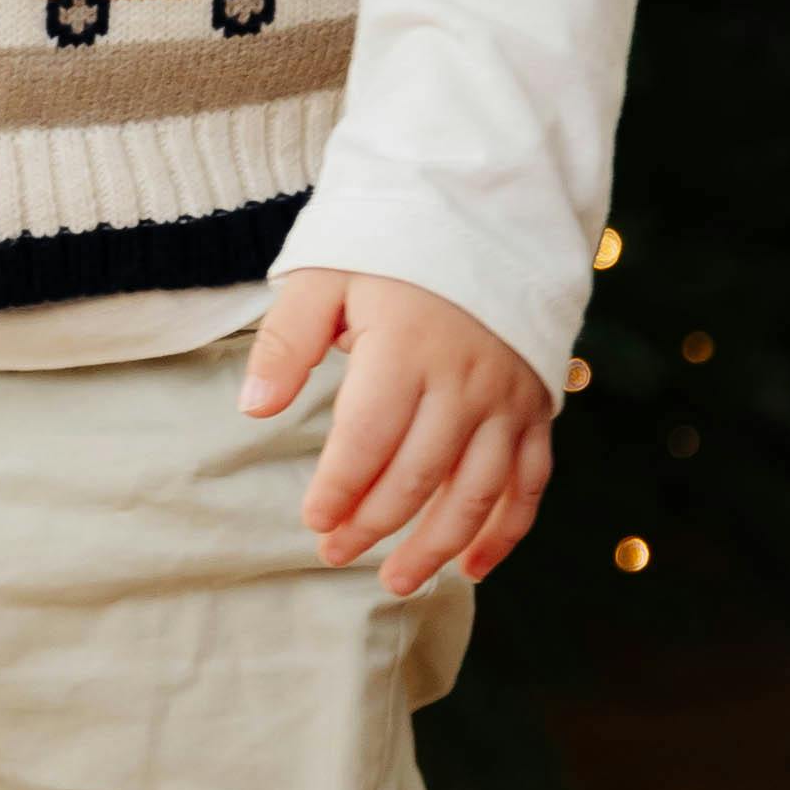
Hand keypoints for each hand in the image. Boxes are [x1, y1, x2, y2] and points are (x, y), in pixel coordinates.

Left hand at [241, 268, 551, 595]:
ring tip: (397, 580)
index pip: (368, 439)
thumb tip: (253, 407)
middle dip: (374, 523)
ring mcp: (508, 396)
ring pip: (477, 490)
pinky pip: (529, 479)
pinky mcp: (537, 404)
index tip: (313, 520)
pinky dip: (506, 528)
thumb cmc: (390, 245)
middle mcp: (466, 379)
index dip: (339, 488)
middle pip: (419, 474)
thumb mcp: (324, 275)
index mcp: (408, 346)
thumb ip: (288, 341)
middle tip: (334, 553)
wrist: (482, 209)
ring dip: (438, 544)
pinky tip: (474, 566)